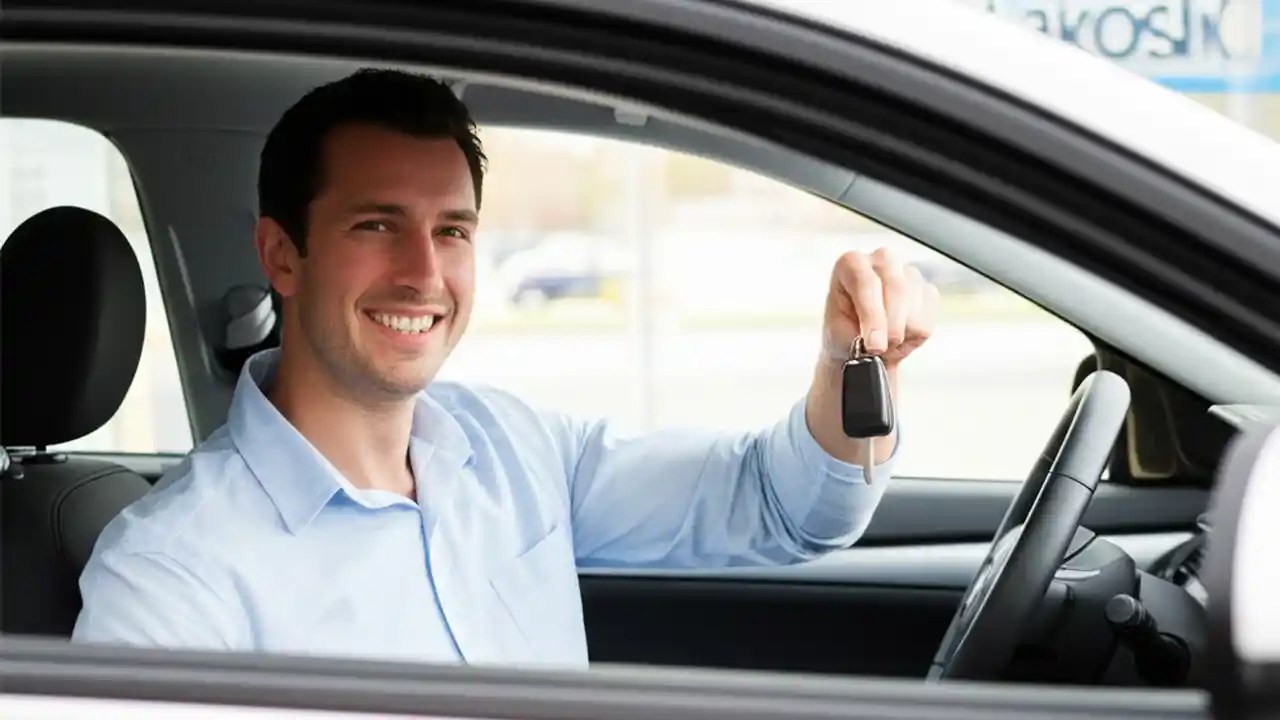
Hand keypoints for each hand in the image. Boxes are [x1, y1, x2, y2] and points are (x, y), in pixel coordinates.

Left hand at [822, 248, 938, 367]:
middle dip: (890, 326)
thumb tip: (879, 344)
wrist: (862, 345)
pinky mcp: (927, 291)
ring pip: (914, 305)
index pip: (867, 281)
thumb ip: (857, 335)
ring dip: (901, 333)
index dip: (872, 316)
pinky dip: (914, 336)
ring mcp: (907, 273)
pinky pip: (928, 319)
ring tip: (884, 340)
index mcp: (852, 263)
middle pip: (896, 288)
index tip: (873, 344)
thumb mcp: (839, 335)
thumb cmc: (845, 334)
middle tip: (880, 349)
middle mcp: (881, 260)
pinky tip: (899, 334)